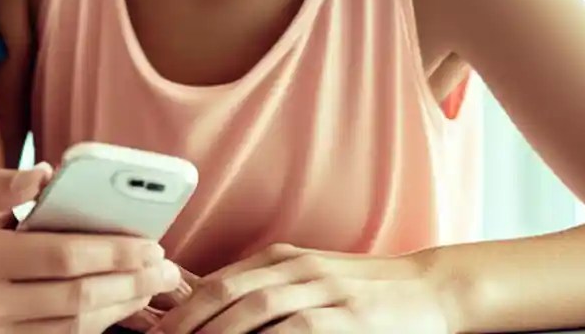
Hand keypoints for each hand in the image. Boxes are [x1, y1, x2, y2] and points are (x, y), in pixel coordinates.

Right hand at [0, 165, 182, 332]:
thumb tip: (44, 173)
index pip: (62, 258)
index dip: (113, 252)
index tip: (148, 243)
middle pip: (77, 299)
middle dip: (129, 283)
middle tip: (164, 269)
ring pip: (69, 331)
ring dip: (117, 311)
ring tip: (148, 290)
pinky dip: (84, 332)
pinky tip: (107, 313)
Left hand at [148, 244, 451, 332]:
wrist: (431, 289)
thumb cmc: (363, 291)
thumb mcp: (309, 279)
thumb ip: (265, 288)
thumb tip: (210, 301)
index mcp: (280, 258)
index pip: (216, 280)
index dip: (180, 306)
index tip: (153, 330)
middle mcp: (295, 269)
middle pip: (225, 292)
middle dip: (186, 321)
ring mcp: (321, 291)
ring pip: (253, 308)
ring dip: (215, 332)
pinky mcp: (345, 318)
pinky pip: (294, 330)